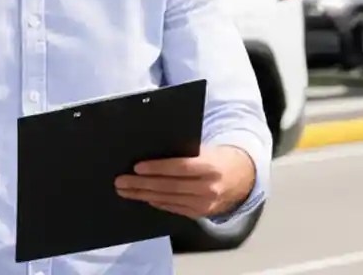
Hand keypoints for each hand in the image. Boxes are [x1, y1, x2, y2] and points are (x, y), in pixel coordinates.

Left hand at [114, 145, 255, 218]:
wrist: (241, 178)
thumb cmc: (216, 157)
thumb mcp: (205, 150)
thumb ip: (184, 153)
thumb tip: (151, 150)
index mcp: (210, 167)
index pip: (180, 168)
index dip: (157, 168)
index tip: (137, 167)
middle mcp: (208, 188)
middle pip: (169, 186)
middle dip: (142, 184)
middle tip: (121, 181)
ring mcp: (205, 204)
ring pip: (168, 199)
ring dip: (143, 195)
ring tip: (125, 190)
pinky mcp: (200, 213)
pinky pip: (174, 208)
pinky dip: (157, 202)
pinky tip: (144, 198)